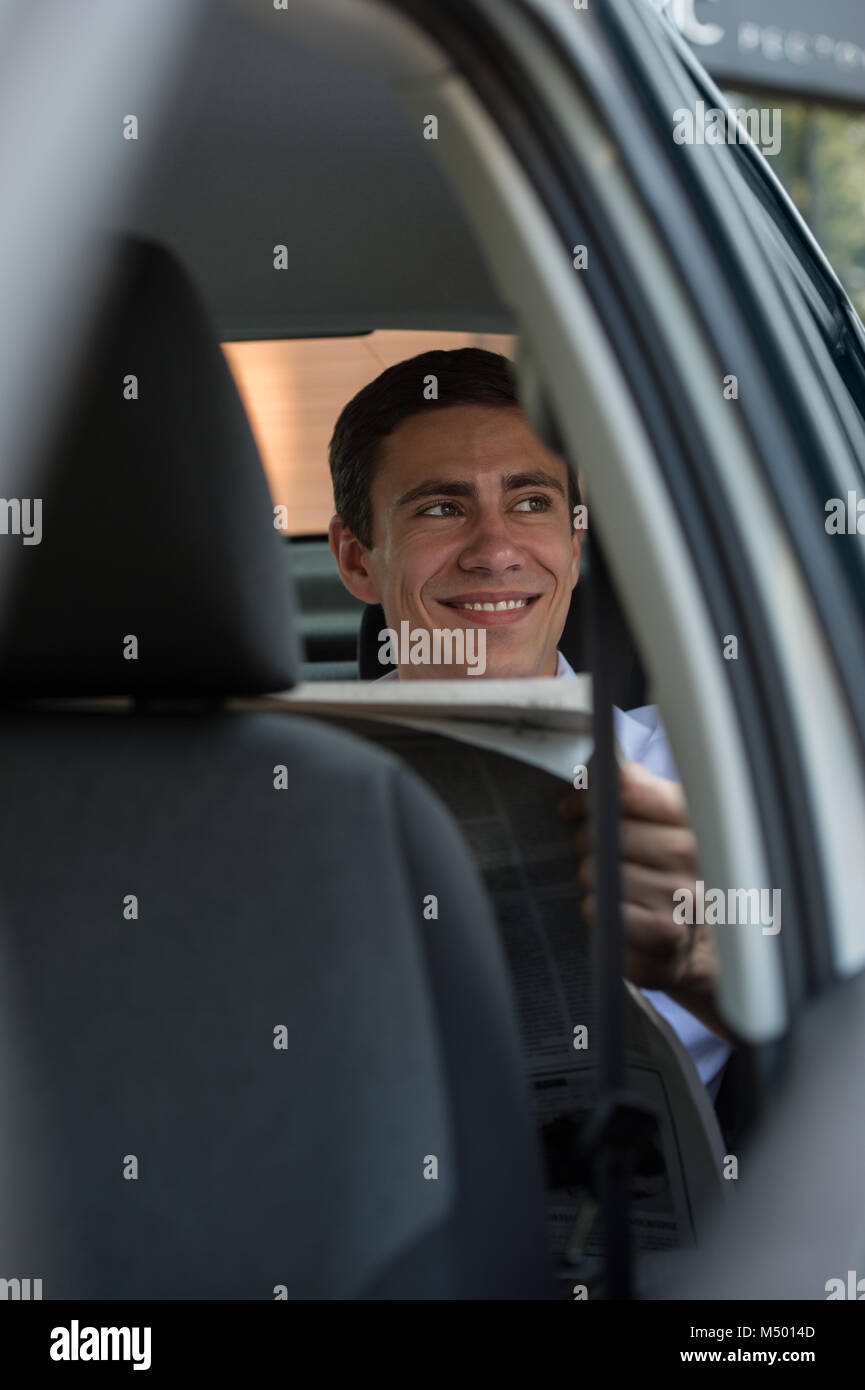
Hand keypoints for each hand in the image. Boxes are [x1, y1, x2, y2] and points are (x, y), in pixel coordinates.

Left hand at [558, 761, 732, 1042]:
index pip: (626, 788)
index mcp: (694, 815)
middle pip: (603, 832)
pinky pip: (597, 910)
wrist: (706, 946)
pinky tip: (621, 914)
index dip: (589, 796)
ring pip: (595, 872)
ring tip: (617, 887)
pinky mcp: (662, 938)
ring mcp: (680, 897)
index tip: (575, 806)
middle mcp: (693, 852)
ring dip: (593, 880)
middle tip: (602, 856)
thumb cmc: (678, 876)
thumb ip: (638, 789)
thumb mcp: (670, 823)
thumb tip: (596, 769)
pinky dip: (598, 911)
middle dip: (588, 843)